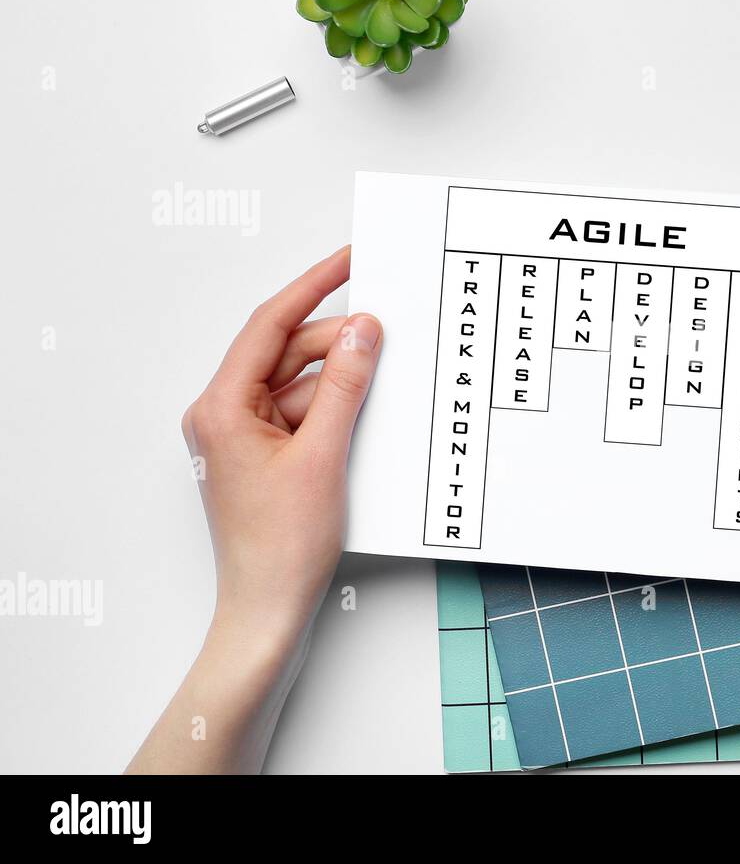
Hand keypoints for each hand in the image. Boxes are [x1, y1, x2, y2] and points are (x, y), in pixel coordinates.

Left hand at [129, 246, 381, 772]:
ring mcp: (243, 435)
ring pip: (299, 381)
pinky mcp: (264, 454)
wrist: (267, 609)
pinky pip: (302, 410)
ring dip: (341, 376)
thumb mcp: (323, 455)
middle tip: (389, 328)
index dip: (314, 286)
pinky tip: (368, 406)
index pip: (270, 325)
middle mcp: (224, 414)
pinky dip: (335, 404)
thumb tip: (364, 331)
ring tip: (385, 372)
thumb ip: (346, 386)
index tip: (348, 259)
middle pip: (288, 352)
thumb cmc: (281, 546)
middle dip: (339, 340)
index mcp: (221, 407)